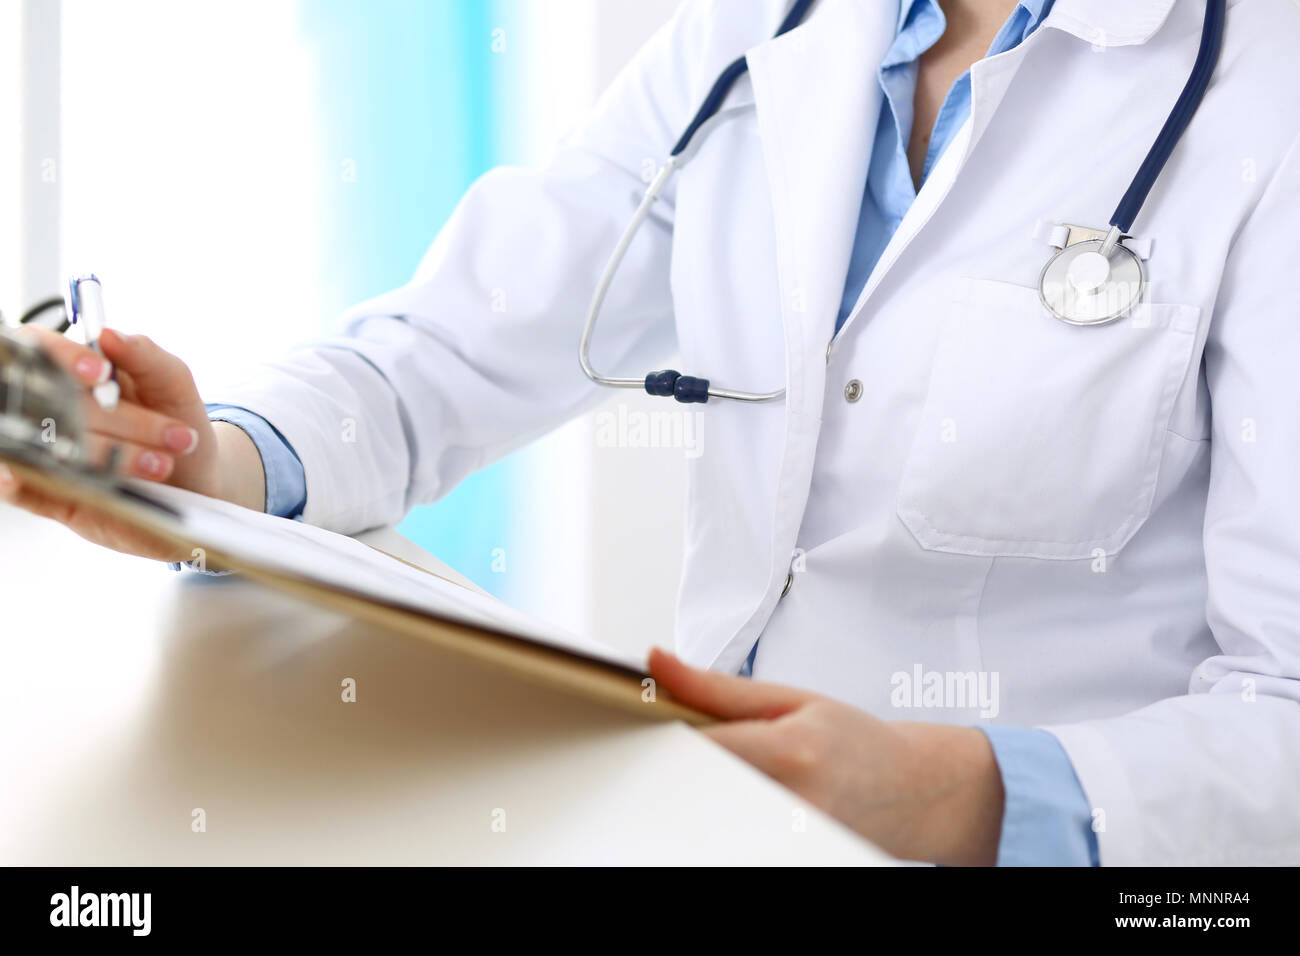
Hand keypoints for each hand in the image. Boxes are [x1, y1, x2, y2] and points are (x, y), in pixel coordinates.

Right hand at [0, 326, 265, 559]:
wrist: (192, 483)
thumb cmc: (175, 423)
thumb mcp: (173, 385)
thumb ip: (147, 357)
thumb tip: (108, 334)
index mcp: (71, 371)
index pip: (40, 349)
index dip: (65, 358)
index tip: (101, 373)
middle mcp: (46, 407)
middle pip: (53, 403)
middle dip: (119, 420)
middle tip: (175, 436)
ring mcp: (40, 449)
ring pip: (43, 446)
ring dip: (99, 456)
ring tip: (160, 465)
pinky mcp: (42, 491)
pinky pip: (18, 488)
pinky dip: (19, 485)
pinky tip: (24, 481)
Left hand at [649, 648, 1004, 864]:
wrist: (910, 790)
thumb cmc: (852, 739)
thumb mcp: (790, 698)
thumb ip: (715, 687)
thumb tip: (656, 661)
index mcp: (791, 751)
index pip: (701, 747)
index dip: (662, 737)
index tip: (642, 726)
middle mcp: (791, 802)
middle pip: (698, 787)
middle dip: (678, 766)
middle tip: (673, 750)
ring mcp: (791, 837)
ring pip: (709, 816)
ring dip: (697, 793)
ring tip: (712, 773)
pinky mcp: (789, 856)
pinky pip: (730, 835)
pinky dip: (718, 816)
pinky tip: (727, 800)